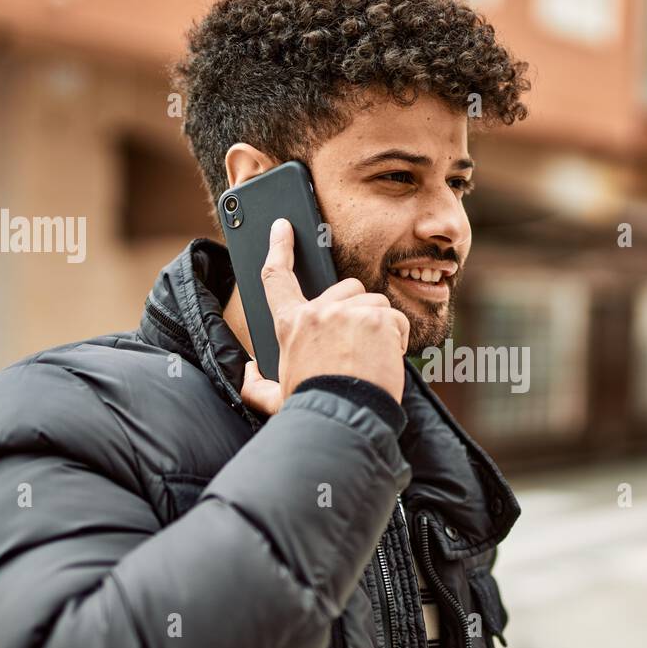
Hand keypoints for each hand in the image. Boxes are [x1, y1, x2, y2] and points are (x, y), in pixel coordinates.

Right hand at [239, 218, 408, 415]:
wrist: (345, 420)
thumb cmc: (312, 409)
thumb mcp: (275, 400)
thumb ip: (256, 386)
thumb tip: (249, 371)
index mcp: (290, 325)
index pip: (277, 277)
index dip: (279, 248)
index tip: (283, 227)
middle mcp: (318, 312)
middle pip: (346, 288)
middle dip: (357, 311)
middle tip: (358, 347)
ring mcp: (349, 313)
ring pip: (375, 303)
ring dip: (379, 327)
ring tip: (372, 359)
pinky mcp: (377, 319)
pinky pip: (396, 319)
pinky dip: (397, 338)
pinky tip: (387, 360)